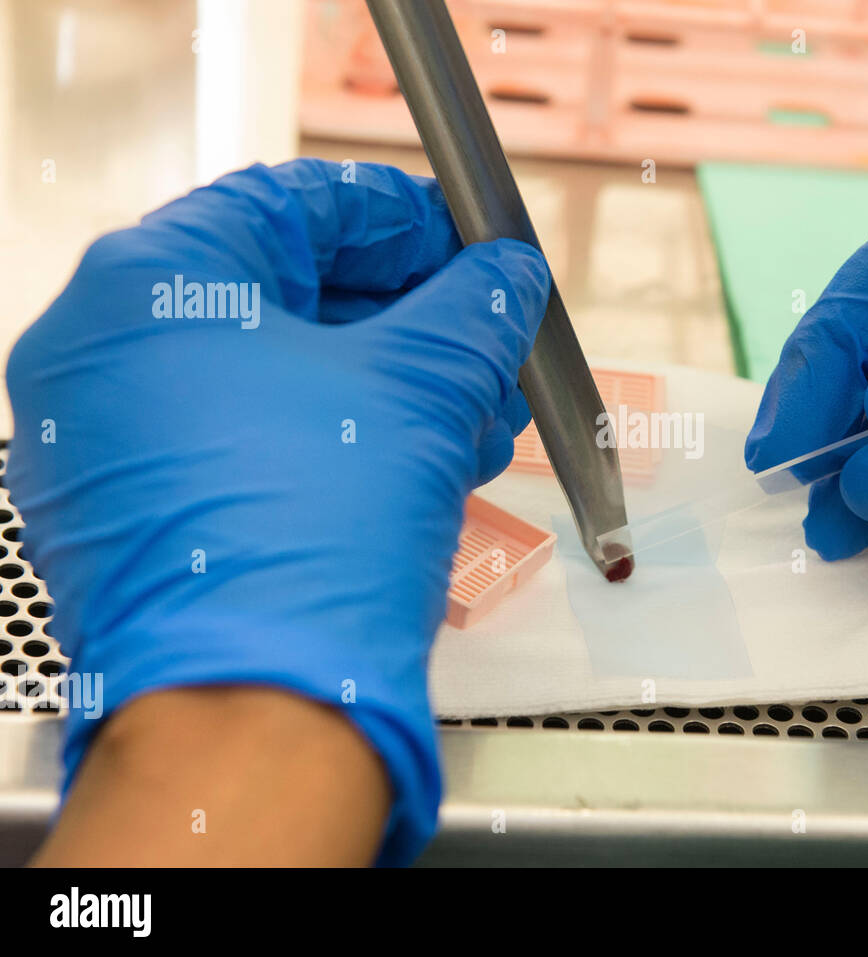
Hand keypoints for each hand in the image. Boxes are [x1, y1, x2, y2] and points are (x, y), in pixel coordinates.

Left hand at [6, 159, 550, 863]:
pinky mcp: (141, 516)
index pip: (293, 203)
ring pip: (274, 379)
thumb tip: (505, 279)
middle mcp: (108, 355)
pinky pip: (251, 445)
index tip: (463, 242)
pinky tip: (425, 459)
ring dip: (390, 388)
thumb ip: (473, 309)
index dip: (400, 217)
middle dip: (410, 320)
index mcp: (150, 285)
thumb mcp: (422, 390)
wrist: (257, 711)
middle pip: (285, 296)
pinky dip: (339, 442)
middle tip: (481, 334)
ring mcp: (116, 443)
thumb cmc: (309, 542)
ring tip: (477, 411)